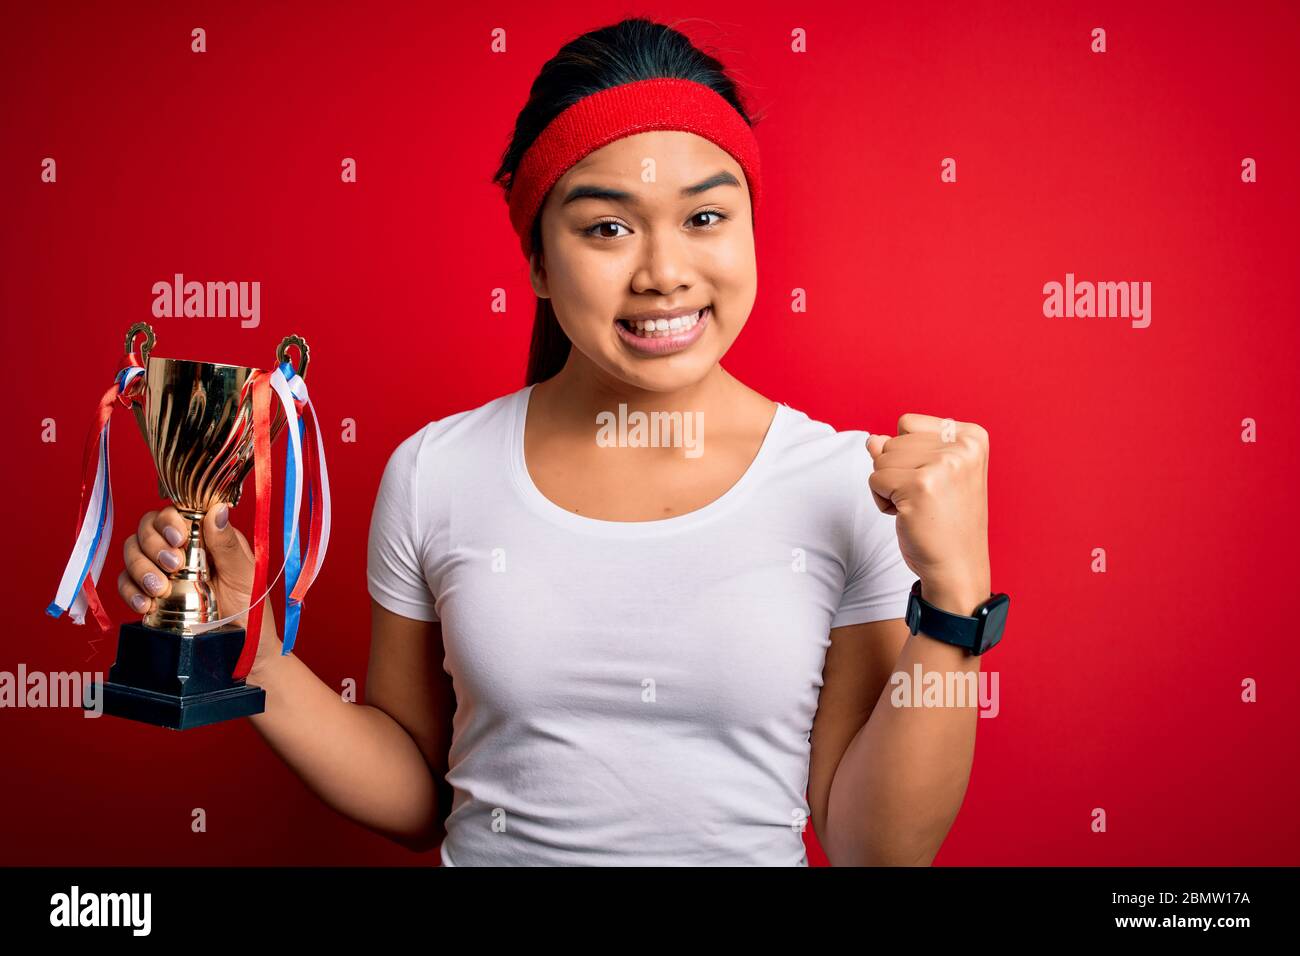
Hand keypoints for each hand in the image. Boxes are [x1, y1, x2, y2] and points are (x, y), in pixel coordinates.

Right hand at [116, 503, 282, 683]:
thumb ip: (227, 544)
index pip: (175, 513)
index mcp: (206, 537)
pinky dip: (129, 592)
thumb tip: (217, 509)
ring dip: (139, 568)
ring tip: (159, 589)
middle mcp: (181, 550)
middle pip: (147, 529)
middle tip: (174, 567)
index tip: (178, 537)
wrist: (242, 651)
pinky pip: (125, 585)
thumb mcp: (245, 575)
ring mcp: (162, 573)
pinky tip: (145, 604)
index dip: (168, 519)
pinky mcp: (150, 596)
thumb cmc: (251, 609)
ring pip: (131, 554)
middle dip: (153, 545)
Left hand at [865, 414, 990, 613]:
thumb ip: (900, 450)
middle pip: (892, 440)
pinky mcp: (920, 484)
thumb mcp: (929, 476)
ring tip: (918, 508)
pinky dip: (882, 501)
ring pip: (880, 458)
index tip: (935, 481)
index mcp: (972, 437)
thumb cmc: (944, 523)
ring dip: (888, 487)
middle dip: (896, 472)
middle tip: (926, 501)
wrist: (956, 567)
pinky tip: (908, 516)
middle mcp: (962, 446)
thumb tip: (872, 440)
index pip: (908, 423)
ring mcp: (943, 464)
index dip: (907, 454)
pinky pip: (875, 479)